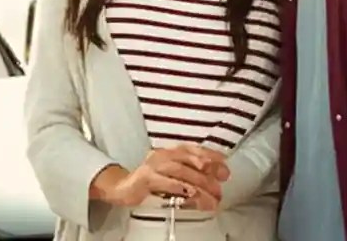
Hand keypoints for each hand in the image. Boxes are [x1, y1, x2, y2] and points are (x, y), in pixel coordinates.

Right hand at [105, 145, 228, 210]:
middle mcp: (162, 155)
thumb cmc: (150, 182)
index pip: (192, 148)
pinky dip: (179, 186)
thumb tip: (217, 179)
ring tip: (211, 196)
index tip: (224, 165)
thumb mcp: (173, 177)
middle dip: (207, 173)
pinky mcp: (145, 178)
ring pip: (179, 170)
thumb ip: (193, 176)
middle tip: (220, 187)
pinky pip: (164, 181)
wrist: (122, 188)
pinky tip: (190, 192)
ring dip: (197, 183)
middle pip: (188, 159)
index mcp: (169, 152)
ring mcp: (152, 165)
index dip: (210, 155)